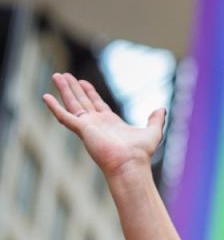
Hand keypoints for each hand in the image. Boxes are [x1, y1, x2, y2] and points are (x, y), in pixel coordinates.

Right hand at [42, 73, 166, 178]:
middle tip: (63, 75)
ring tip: (56, 76)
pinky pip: (64, 116)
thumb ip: (156, 120)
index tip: (82, 81)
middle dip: (73, 88)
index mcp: (110, 123)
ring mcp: (88, 126)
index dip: (89, 92)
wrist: (131, 164)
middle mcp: (97, 124)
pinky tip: (45, 97)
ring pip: (72, 104)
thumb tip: (162, 109)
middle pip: (82, 101)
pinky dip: (54, 107)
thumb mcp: (153, 131)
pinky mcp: (82, 129)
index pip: (96, 104)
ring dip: (64, 90)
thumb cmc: (141, 153)